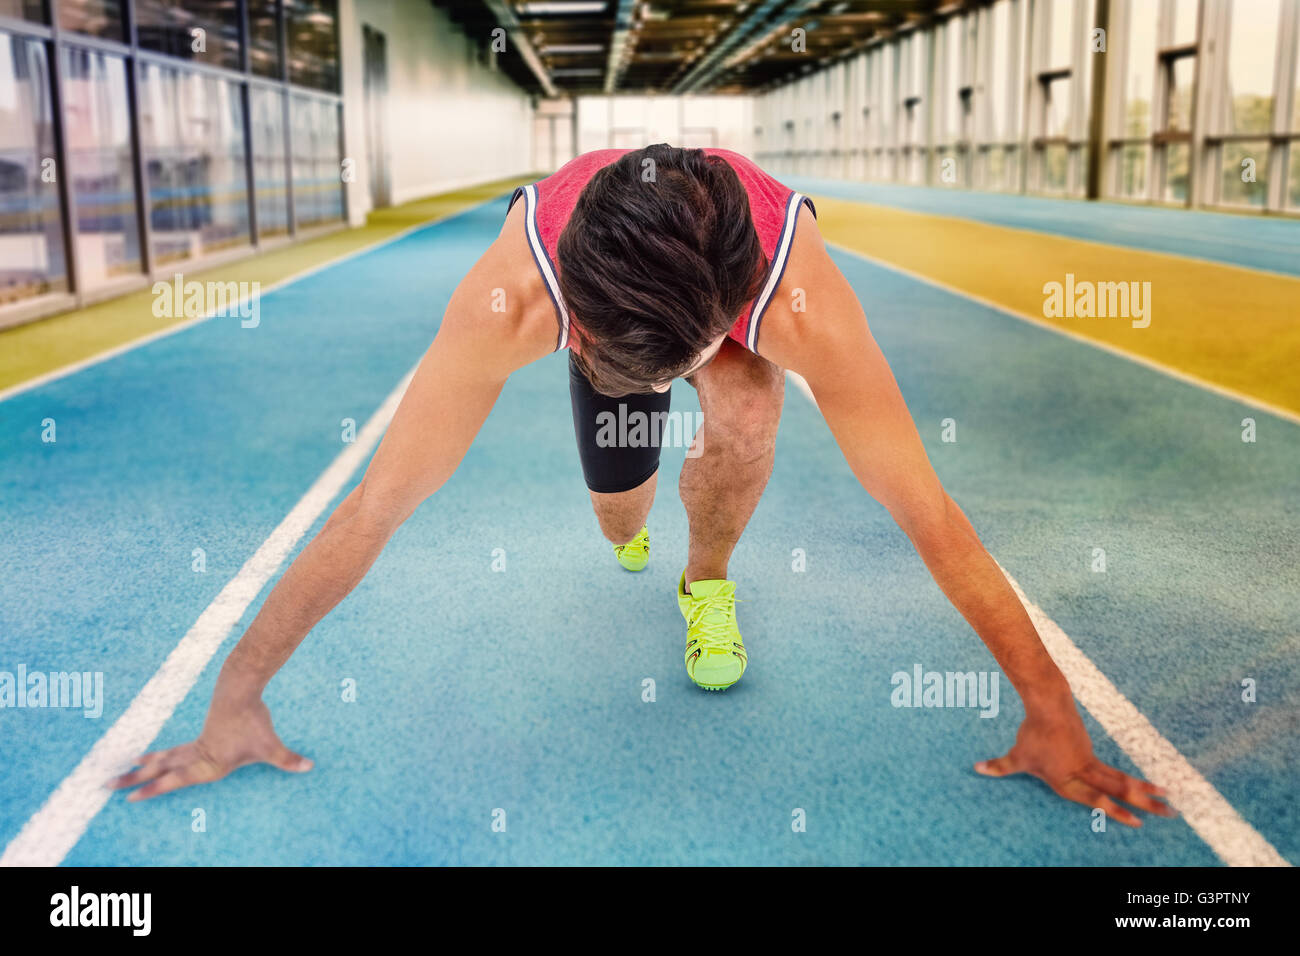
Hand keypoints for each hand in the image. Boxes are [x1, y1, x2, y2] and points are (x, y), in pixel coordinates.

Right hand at [110, 696, 311, 801]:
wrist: (240, 689)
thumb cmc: (254, 720)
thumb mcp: (270, 745)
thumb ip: (287, 759)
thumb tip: (310, 766)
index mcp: (208, 763)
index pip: (175, 780)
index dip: (153, 789)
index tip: (131, 797)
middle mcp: (197, 755)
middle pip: (161, 770)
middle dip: (135, 780)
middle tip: (108, 786)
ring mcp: (197, 743)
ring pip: (165, 758)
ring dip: (144, 766)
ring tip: (124, 770)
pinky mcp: (201, 733)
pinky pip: (175, 749)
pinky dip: (161, 755)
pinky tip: (152, 757)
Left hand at [975, 704, 1174, 826]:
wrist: (1049, 704)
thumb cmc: (1031, 733)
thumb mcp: (1016, 755)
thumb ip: (999, 766)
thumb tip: (976, 768)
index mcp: (1066, 779)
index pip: (1094, 798)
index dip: (1115, 811)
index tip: (1136, 822)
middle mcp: (1083, 772)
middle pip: (1118, 790)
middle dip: (1144, 804)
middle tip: (1170, 814)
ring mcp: (1090, 761)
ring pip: (1122, 780)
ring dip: (1145, 792)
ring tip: (1170, 800)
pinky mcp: (1092, 752)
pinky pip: (1114, 771)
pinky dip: (1132, 781)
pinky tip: (1149, 788)